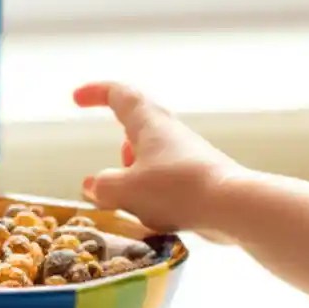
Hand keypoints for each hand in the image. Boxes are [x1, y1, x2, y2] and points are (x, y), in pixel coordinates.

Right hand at [73, 82, 242, 232]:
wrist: (232, 206)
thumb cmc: (175, 189)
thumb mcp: (125, 190)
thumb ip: (103, 186)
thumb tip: (93, 184)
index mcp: (149, 123)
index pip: (120, 95)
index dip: (96, 92)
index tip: (77, 99)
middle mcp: (169, 133)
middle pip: (139, 124)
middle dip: (119, 144)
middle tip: (110, 174)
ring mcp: (187, 154)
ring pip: (152, 155)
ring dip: (134, 172)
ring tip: (128, 200)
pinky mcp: (199, 177)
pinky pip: (166, 178)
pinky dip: (151, 191)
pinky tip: (151, 215)